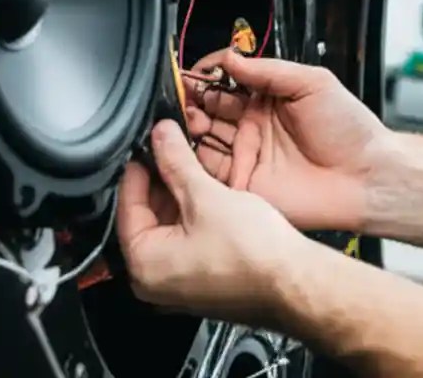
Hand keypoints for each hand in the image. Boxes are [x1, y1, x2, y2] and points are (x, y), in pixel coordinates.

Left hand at [117, 120, 308, 323]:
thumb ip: (176, 162)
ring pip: (169, 230)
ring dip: (179, 198)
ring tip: (194, 168)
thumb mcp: (206, 197)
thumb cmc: (253, 255)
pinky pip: (186, 244)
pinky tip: (210, 195)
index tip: (146, 146)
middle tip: (171, 151)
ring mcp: (179, 285)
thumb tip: (160, 136)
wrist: (296, 285)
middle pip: (146, 218)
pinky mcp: (203, 284)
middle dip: (161, 182)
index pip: (127, 206)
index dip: (138, 169)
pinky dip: (194, 218)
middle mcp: (154, 282)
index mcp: (144, 265)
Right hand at [184, 50, 389, 231]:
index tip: (194, 73)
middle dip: (194, 100)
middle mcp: (253, 125)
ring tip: (191, 119)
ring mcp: (248, 154)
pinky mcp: (245, 184)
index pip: (227, 81)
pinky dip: (195, 159)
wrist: (367, 176)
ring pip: (205, 137)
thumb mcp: (312, 83)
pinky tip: (190, 147)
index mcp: (268, 98)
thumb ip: (268, 70)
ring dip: (192, 127)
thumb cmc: (349, 128)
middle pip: (210, 108)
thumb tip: (230, 58)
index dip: (208, 76)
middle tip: (187, 97)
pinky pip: (212, 172)